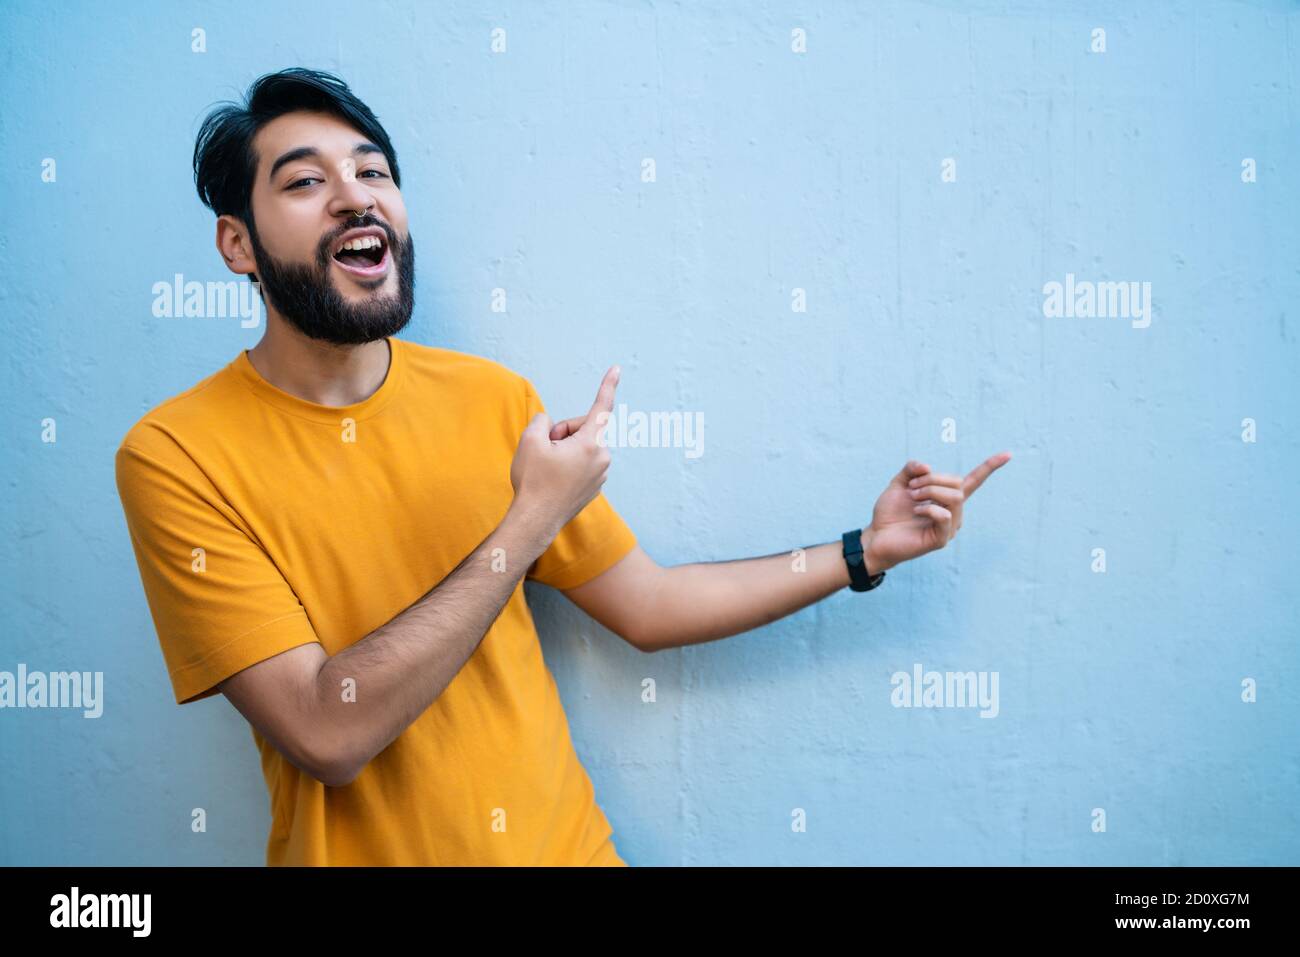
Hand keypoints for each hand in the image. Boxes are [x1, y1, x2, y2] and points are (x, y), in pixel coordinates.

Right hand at [509, 366, 619, 535]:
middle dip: (564, 431)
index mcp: (591, 444)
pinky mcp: (595, 487)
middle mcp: (602, 458)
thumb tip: (550, 423)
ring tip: (549, 466)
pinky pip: (583, 463)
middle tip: (545, 447)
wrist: (535, 521)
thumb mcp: (530, 440)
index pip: (601, 407)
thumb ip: (542, 421)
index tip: (617, 368)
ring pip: (583, 446)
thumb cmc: (532, 481)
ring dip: (566, 449)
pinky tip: (554, 478)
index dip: (607, 385)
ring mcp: (601, 474)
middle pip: (584, 428)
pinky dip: (569, 463)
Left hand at [863, 452, 1011, 572]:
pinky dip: (928, 508)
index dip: (989, 467)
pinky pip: (945, 515)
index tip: (1008, 454)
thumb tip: (926, 466)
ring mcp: (949, 527)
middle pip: (958, 485)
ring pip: (954, 497)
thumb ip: (912, 469)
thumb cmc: (890, 513)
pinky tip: (916, 512)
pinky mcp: (941, 539)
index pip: (973, 481)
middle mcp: (953, 512)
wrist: (876, 537)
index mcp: (946, 497)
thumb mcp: (899, 484)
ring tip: (913, 498)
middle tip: (912, 488)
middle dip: (932, 480)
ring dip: (930, 492)